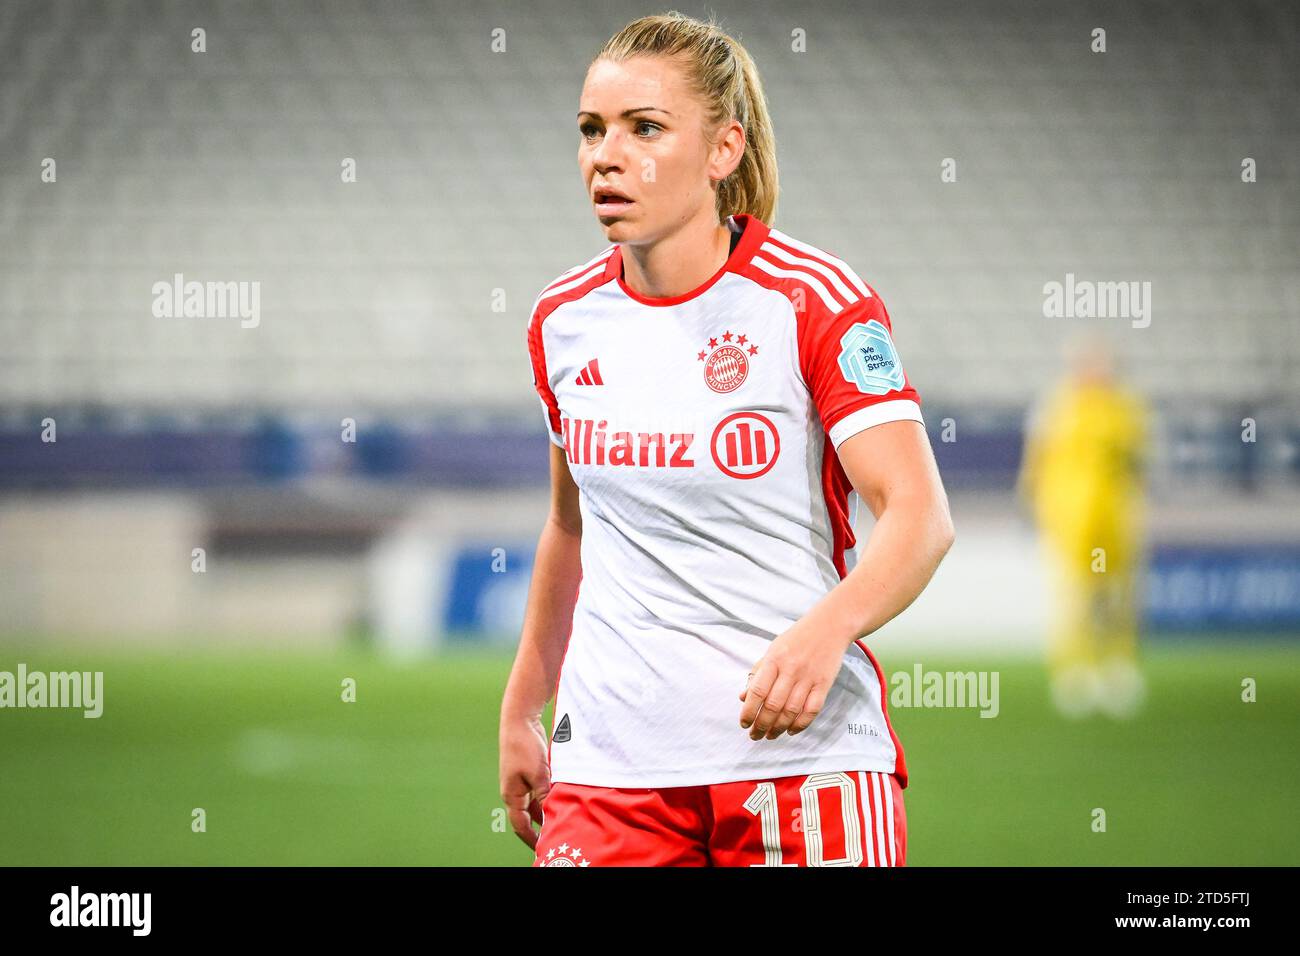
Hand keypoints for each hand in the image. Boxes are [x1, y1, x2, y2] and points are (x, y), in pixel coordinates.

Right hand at [499, 712, 552, 848]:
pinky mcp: (530, 772)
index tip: (543, 849)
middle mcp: (515, 791)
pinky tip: (562, 799)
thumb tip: (549, 815)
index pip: (520, 825)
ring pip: (536, 803)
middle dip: (541, 827)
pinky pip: (539, 790)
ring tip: (563, 820)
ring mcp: (522, 781)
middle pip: (528, 816)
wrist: (520, 720)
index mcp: (512, 795)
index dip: (531, 839)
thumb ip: (544, 795)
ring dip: (547, 811)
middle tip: (556, 836)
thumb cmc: (525, 747)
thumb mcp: (538, 774)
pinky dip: (549, 796)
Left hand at [738, 621, 849, 739]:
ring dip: (778, 728)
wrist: (829, 626)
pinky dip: (800, 724)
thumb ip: (758, 673)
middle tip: (755, 735)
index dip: (749, 711)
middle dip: (761, 725)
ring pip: (791, 711)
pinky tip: (790, 730)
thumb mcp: (773, 650)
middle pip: (773, 705)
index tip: (744, 723)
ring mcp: (809, 677)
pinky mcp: (824, 684)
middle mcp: (791, 669)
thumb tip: (743, 697)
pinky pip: (811, 710)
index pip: (758, 691)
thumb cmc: (797, 638)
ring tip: (770, 736)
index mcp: (774, 659)